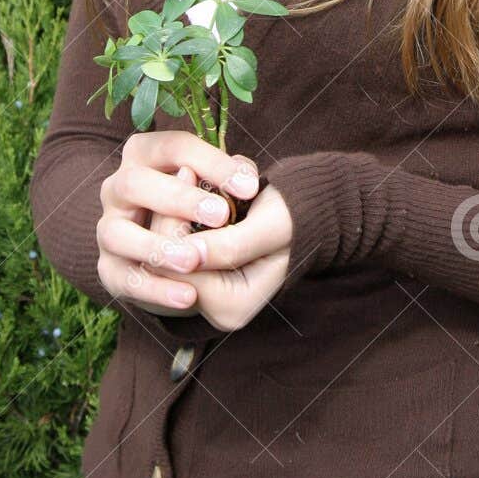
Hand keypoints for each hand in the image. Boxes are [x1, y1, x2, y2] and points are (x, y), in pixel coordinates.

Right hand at [96, 129, 263, 316]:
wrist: (192, 259)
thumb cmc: (209, 209)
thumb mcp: (226, 190)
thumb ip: (234, 182)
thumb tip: (245, 182)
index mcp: (147, 155)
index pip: (174, 147)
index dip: (211, 163)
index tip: (248, 188)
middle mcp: (120, 187)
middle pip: (135, 182)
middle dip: (178, 199)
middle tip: (220, 216)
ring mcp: (110, 228)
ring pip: (116, 233)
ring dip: (155, 246)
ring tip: (193, 260)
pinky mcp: (109, 268)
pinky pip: (122, 279)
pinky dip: (154, 289)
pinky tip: (188, 296)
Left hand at [151, 182, 293, 331]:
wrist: (312, 211)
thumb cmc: (295, 218)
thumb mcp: (268, 229)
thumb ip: (229, 247)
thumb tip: (186, 255)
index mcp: (234, 307)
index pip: (182, 271)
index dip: (175, 226)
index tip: (186, 175)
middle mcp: (216, 307)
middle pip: (169, 264)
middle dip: (172, 216)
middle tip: (185, 170)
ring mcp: (207, 291)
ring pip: (167, 252)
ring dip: (175, 211)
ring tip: (189, 172)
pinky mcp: (202, 271)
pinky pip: (176, 244)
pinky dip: (182, 214)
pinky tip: (195, 186)